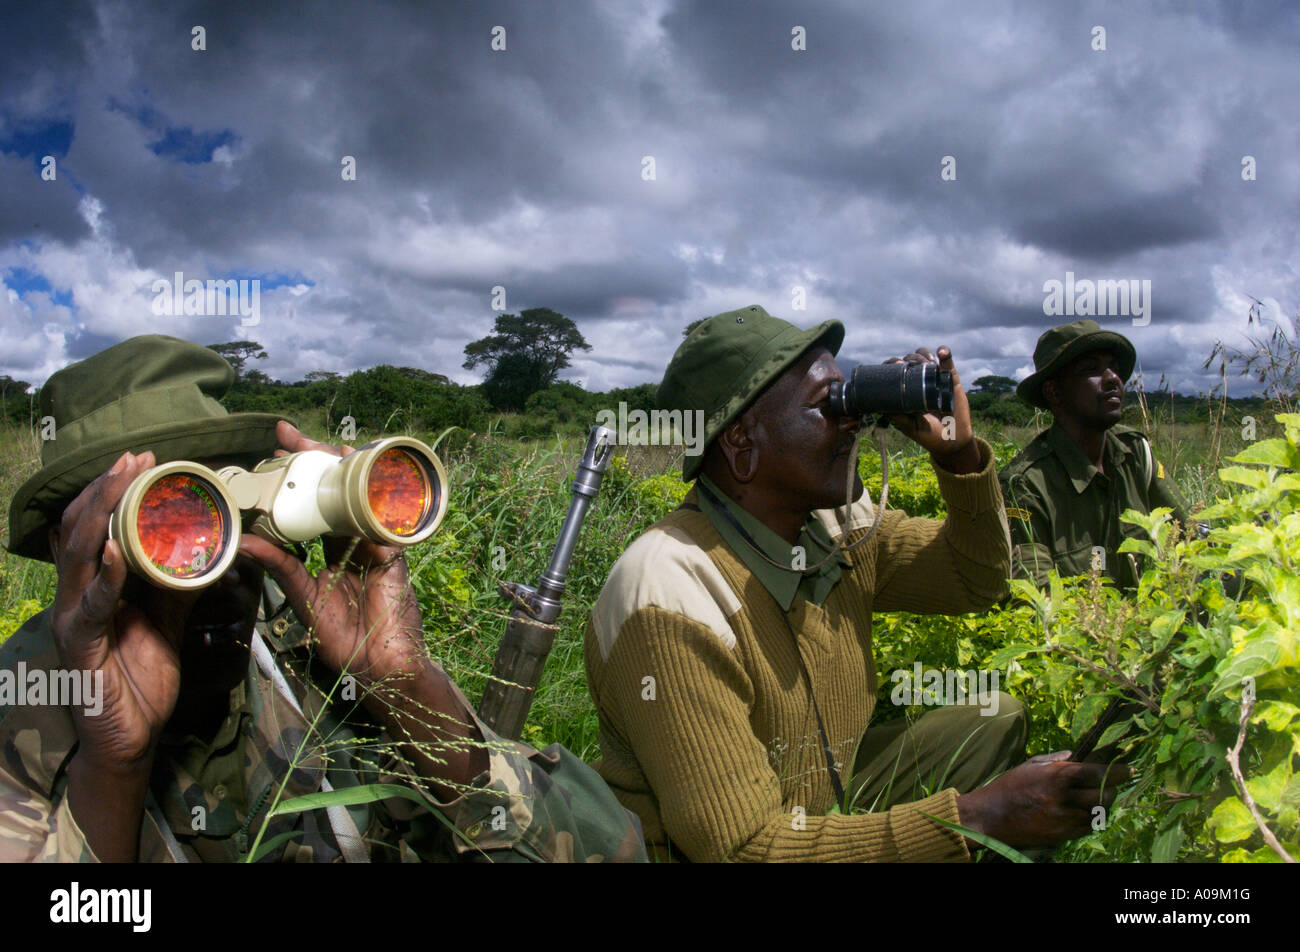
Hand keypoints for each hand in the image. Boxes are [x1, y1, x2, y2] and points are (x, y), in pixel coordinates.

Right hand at [50, 450, 187, 771]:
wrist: (132, 735)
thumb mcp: (168, 619)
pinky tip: (115, 552)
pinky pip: (91, 604)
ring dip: (101, 513)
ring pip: (78, 553)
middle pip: (80, 527)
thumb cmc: (142, 676)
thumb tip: (211, 548)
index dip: (114, 489)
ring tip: (122, 481)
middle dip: (107, 488)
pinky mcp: (79, 643)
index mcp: (97, 584)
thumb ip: (178, 585)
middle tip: (136, 457)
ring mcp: (74, 616)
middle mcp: (78, 593)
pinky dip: (105, 576)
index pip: (96, 524)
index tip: (144, 458)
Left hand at [238, 422, 485, 794]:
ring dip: (346, 469)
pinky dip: (375, 497)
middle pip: (331, 493)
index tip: (270, 451)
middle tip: (292, 436)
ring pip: (357, 497)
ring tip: (329, 444)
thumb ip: (279, 568)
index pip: (304, 508)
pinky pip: (382, 520)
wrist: (382, 664)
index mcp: (324, 554)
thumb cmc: (342, 638)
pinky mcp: (394, 551)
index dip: (289, 481)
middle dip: (315, 462)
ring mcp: (373, 543)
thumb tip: (243, 541)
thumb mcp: (302, 597)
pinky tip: (367, 473)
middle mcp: (348, 542)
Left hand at [883, 346, 979, 472]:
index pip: (896, 371)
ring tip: (927, 364)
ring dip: (923, 356)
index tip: (897, 364)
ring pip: (926, 357)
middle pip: (910, 361)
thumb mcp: (909, 427)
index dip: (893, 364)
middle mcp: (919, 382)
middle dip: (910, 359)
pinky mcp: (950, 379)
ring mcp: (935, 379)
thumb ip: (898, 417)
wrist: (953, 441)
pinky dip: (945, 353)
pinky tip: (942, 352)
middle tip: (910, 365)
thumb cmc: (928, 435)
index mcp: (906, 391)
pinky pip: (948, 363)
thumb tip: (882, 406)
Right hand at [956, 750, 1130, 848]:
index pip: (1097, 772)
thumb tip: (1076, 755)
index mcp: (1057, 776)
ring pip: (1099, 813)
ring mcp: (1064, 819)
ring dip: (1103, 806)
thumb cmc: (1009, 787)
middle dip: (1112, 790)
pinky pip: (1087, 827)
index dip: (1117, 771)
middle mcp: (1064, 798)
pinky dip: (1091, 820)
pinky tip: (1084, 812)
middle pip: (1104, 795)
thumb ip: (1055, 760)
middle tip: (1112, 785)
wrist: (991, 816)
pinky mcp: (1062, 835)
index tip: (1129, 770)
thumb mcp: (1030, 766)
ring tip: (1097, 798)